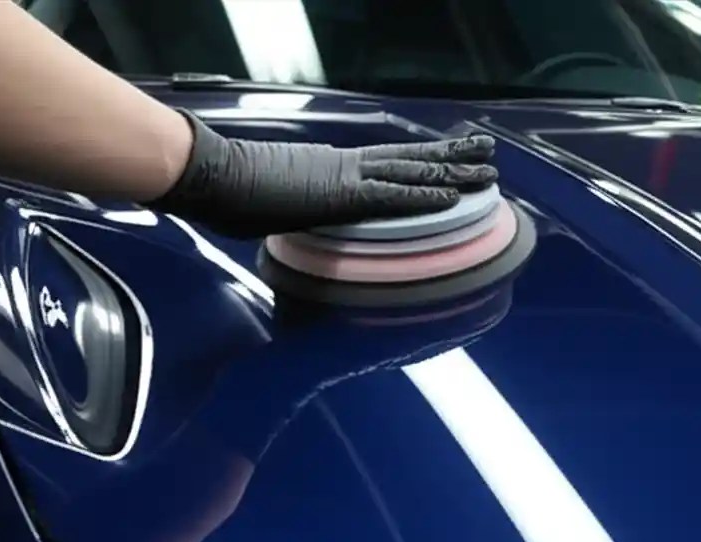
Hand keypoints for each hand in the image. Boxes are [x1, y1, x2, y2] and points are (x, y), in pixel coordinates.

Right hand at [145, 109, 497, 237]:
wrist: (211, 176)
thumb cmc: (228, 195)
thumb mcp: (270, 208)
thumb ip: (291, 215)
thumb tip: (284, 227)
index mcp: (332, 169)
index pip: (387, 165)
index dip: (421, 165)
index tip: (449, 164)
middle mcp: (347, 166)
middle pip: (410, 161)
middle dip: (451, 160)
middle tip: (487, 156)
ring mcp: (346, 177)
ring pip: (412, 173)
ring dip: (453, 174)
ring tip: (489, 171)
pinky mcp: (341, 194)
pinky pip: (393, 197)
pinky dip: (425, 197)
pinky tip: (454, 198)